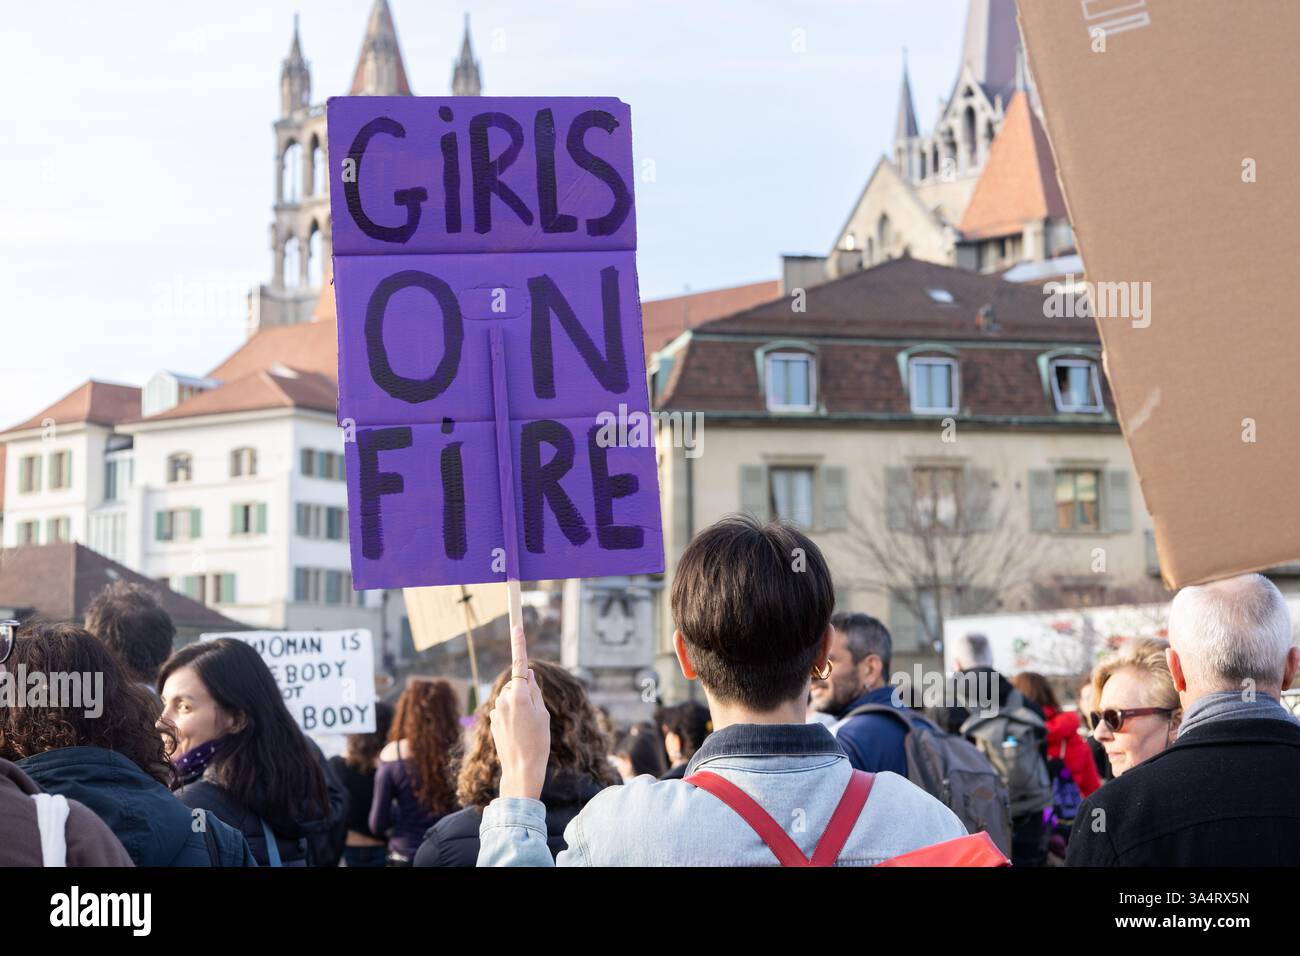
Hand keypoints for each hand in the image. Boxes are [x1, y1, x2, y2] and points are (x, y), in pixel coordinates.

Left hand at [490, 625, 549, 799]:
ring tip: (527, 728)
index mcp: (520, 695)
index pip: (519, 665)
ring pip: (510, 697)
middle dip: (525, 692)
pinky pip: (504, 709)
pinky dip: (512, 715)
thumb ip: (534, 691)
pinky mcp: (492, 720)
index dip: (519, 645)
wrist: (521, 769)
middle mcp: (505, 699)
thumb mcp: (543, 714)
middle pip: (516, 685)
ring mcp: (496, 710)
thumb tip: (527, 673)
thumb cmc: (538, 742)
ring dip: (518, 705)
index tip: (517, 628)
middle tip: (535, 715)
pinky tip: (517, 733)